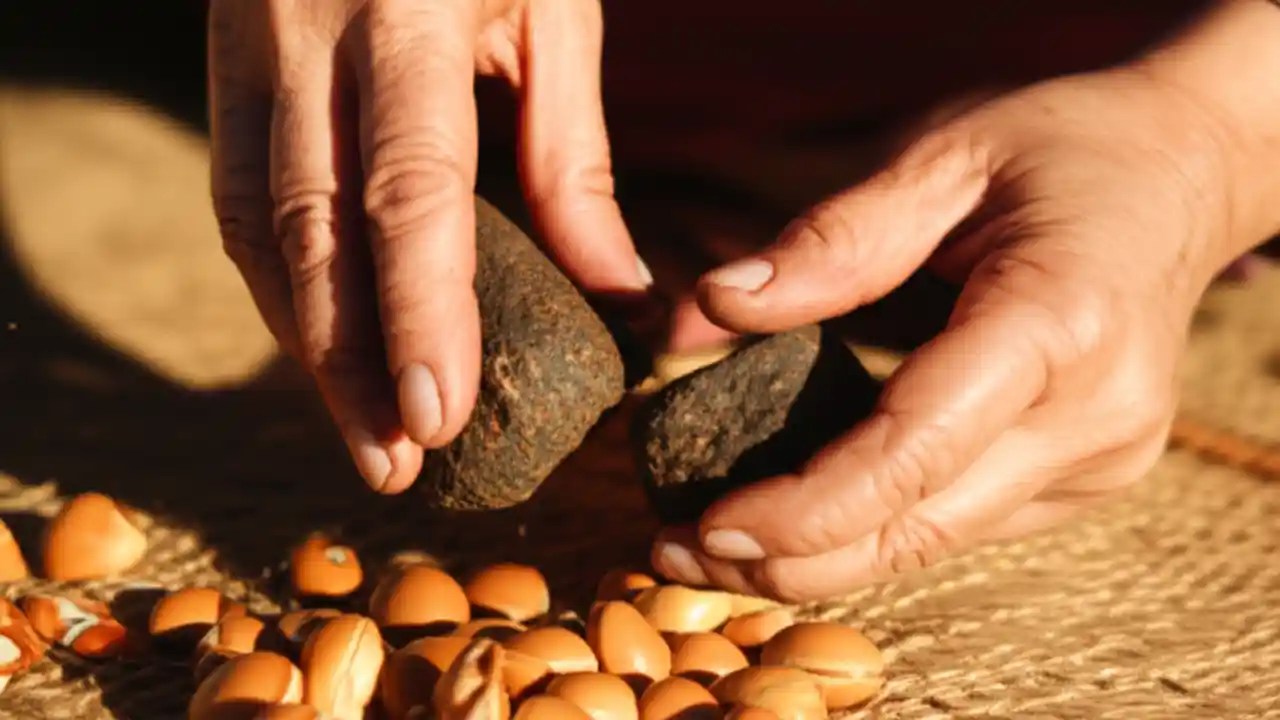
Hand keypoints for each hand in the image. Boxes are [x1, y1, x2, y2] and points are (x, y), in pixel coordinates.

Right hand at [208, 0, 646, 492]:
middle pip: (309, 226)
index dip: (417, 309)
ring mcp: (245, 48)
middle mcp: (303, 35)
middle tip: (393, 466)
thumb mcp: (552, 11)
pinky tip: (321, 352)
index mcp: (401, 10)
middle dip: (345, 361)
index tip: (435, 416)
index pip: (407, 185)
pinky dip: (279, 288)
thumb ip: (574, 156)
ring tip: (362, 436)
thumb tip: (617, 295)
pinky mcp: (222, 68)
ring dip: (303, 344)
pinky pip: (236, 197)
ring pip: (253, 225)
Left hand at [651, 68, 1253, 601]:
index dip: (804, 507)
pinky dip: (873, 527)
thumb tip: (711, 310)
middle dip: (789, 556)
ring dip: (822, 557)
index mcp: (1061, 323)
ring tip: (712, 547)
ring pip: (935, 542)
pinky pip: (961, 521)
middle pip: (919, 526)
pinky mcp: (1090, 474)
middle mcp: (1095, 413)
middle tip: (674, 553)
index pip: (914, 452)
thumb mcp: (943, 158)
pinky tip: (798, 516)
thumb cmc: (1063, 148)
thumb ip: (832, 242)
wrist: (1184, 175)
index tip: (706, 526)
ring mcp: (1101, 456)